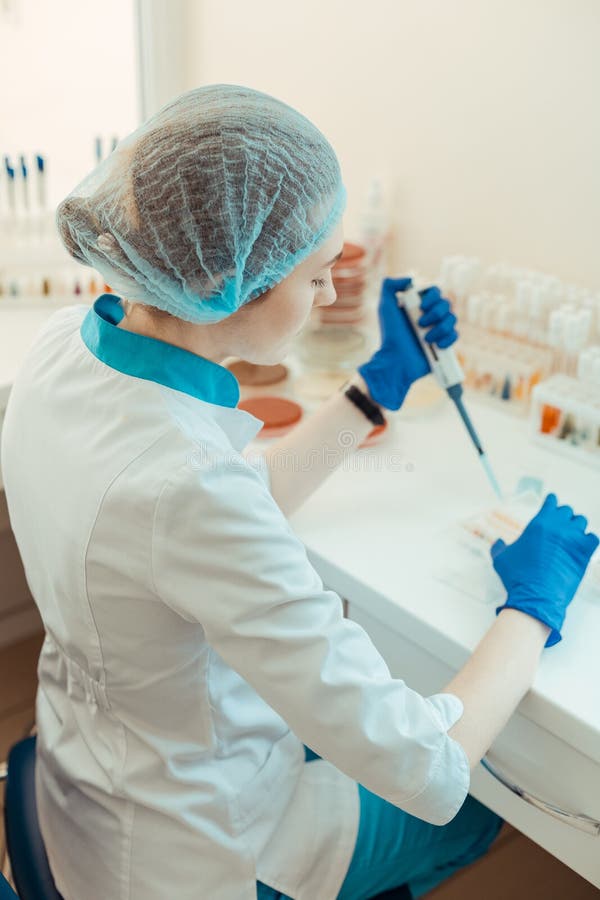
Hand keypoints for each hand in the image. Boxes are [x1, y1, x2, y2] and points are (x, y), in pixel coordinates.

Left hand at [357, 278, 457, 409]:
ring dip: (440, 328)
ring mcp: (438, 330)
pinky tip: (435, 345)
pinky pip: (455, 335)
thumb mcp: (385, 307)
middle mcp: (430, 316)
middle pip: (447, 304)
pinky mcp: (443, 345)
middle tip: (419, 324)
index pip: (436, 291)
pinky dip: (447, 339)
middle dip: (435, 313)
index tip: (421, 306)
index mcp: (419, 306)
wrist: (396, 360)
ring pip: (452, 319)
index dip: (432, 297)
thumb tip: (410, 279)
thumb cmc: (390, 335)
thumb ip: (389, 286)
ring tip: (425, 339)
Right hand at [491, 493, 598, 646]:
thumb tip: (498, 543)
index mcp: (539, 523)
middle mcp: (558, 527)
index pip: (551, 501)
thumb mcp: (502, 559)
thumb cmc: (518, 576)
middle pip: (567, 511)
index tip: (551, 504)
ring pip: (581, 522)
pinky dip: (588, 541)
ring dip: (576, 527)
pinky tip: (581, 547)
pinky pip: (593, 538)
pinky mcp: (584, 553)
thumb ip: (500, 547)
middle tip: (559, 526)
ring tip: (571, 535)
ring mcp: (574, 539)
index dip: (551, 502)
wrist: (536, 596)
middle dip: (562, 516)